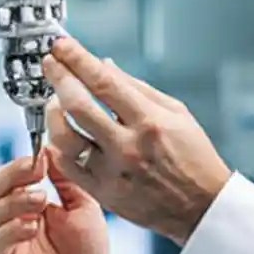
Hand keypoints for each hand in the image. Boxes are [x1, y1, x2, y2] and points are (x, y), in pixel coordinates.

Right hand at [0, 150, 117, 253]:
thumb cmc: (89, 250)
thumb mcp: (83, 205)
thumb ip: (66, 179)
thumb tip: (50, 148)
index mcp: (30, 202)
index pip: (12, 175)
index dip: (22, 164)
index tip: (41, 158)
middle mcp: (15, 218)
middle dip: (12, 176)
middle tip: (35, 173)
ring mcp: (8, 240)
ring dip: (14, 201)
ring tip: (40, 201)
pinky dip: (12, 229)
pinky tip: (32, 227)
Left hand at [41, 38, 232, 244]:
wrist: (203, 207)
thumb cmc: (195, 159)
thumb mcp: (177, 113)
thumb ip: (138, 88)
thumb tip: (105, 65)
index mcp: (150, 121)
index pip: (104, 82)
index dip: (78, 59)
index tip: (63, 46)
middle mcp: (129, 146)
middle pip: (78, 105)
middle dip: (58, 77)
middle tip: (50, 64)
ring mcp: (114, 171)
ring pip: (65, 137)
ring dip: (53, 113)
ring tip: (54, 101)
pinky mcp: (104, 193)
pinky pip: (68, 167)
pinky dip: (58, 146)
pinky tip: (60, 134)